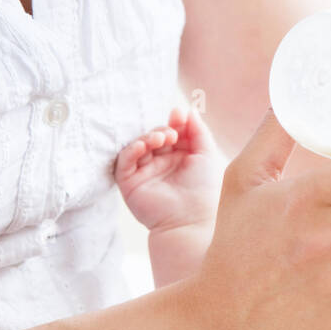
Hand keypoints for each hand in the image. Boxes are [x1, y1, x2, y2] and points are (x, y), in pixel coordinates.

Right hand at [115, 105, 223, 232]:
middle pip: (155, 137)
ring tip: (162, 139)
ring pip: (138, 146)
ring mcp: (144, 174)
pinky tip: (144, 146)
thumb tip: (187, 110)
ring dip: (148, 138)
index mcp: (179, 158)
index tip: (179, 115)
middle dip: (162, 130)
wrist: (191, 219)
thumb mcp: (206, 154)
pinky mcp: (129, 184)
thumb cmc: (203, 189)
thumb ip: (198, 131)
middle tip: (172, 133)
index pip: (172, 133)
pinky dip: (132, 150)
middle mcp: (161, 165)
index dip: (175, 123)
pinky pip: (124, 161)